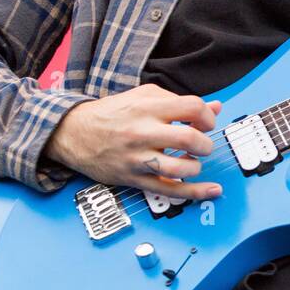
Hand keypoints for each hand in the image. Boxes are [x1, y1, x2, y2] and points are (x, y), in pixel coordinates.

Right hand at [45, 83, 224, 198]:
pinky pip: (168, 190)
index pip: (191, 108)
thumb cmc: (111, 113)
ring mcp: (137, 158)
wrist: (72, 132)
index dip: (207, 116)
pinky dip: (195, 192)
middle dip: (205, 143)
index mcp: (147, 108)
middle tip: (202, 144)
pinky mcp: (133, 179)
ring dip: (196, 166)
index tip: (205, 123)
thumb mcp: (143, 97)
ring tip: (192, 160)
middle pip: (188, 139)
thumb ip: (179, 102)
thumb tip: (216, 107)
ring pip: (180, 168)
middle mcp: (143, 132)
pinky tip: (212, 190)